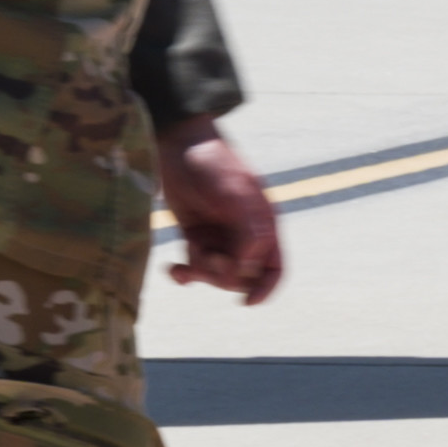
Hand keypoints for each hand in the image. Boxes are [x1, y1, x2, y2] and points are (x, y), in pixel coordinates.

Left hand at [158, 116, 282, 303]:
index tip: (246, 303)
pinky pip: (194, 267)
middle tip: (207, 257)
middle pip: (243, 276)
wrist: (176, 143)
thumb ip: (247, 228)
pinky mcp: (195, 236)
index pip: (274, 268)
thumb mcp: (233, 192)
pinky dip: (184, 273)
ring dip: (202, 271)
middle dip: (225, 275)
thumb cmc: (210, 162)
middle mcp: (244, 233)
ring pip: (217, 274)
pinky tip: (173, 269)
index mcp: (262, 224)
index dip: (265, 289)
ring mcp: (219, 236)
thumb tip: (250, 265)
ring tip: (188, 255)